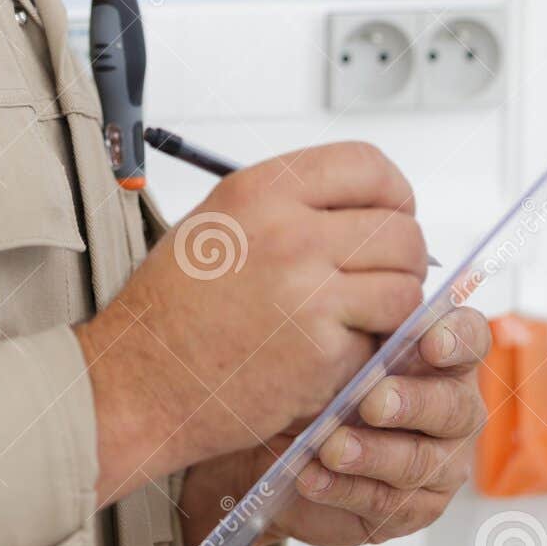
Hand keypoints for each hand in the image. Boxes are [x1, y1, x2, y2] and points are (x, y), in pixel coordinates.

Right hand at [75, 141, 429, 504]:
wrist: (142, 379)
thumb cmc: (175, 304)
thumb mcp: (222, 220)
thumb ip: (291, 203)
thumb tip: (363, 204)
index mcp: (262, 190)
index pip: (368, 166)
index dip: (394, 192)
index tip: (393, 212)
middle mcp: (290, 233)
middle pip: (400, 230)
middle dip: (404, 256)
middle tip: (384, 273)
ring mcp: (310, 295)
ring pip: (404, 288)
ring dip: (394, 305)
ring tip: (362, 314)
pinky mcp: (322, 354)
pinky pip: (380, 343)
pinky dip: (367, 351)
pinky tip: (328, 351)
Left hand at [179, 307, 490, 545]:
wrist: (275, 440)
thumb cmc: (318, 373)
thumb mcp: (334, 342)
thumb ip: (357, 326)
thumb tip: (351, 299)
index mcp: (442, 354)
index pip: (470, 338)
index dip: (456, 340)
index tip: (427, 341)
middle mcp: (452, 406)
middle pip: (453, 406)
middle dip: (409, 403)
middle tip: (369, 401)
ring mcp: (440, 461)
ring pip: (419, 461)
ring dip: (371, 453)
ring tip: (328, 446)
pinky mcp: (414, 508)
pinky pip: (387, 504)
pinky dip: (345, 488)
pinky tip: (311, 474)